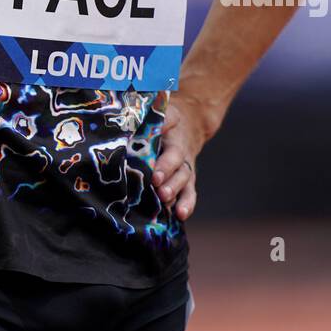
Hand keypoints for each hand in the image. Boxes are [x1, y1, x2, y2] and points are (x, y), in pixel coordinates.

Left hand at [150, 91, 212, 220]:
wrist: (187, 126)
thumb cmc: (165, 122)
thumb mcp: (163, 114)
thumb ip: (158, 119)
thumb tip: (141, 122)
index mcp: (174, 140)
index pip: (172, 153)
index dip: (165, 165)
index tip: (155, 177)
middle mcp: (182, 157)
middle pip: (180, 171)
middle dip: (170, 183)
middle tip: (160, 192)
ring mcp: (185, 171)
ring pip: (185, 184)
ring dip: (177, 195)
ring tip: (167, 204)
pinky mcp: (186, 182)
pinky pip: (189, 195)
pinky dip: (187, 205)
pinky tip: (181, 216)